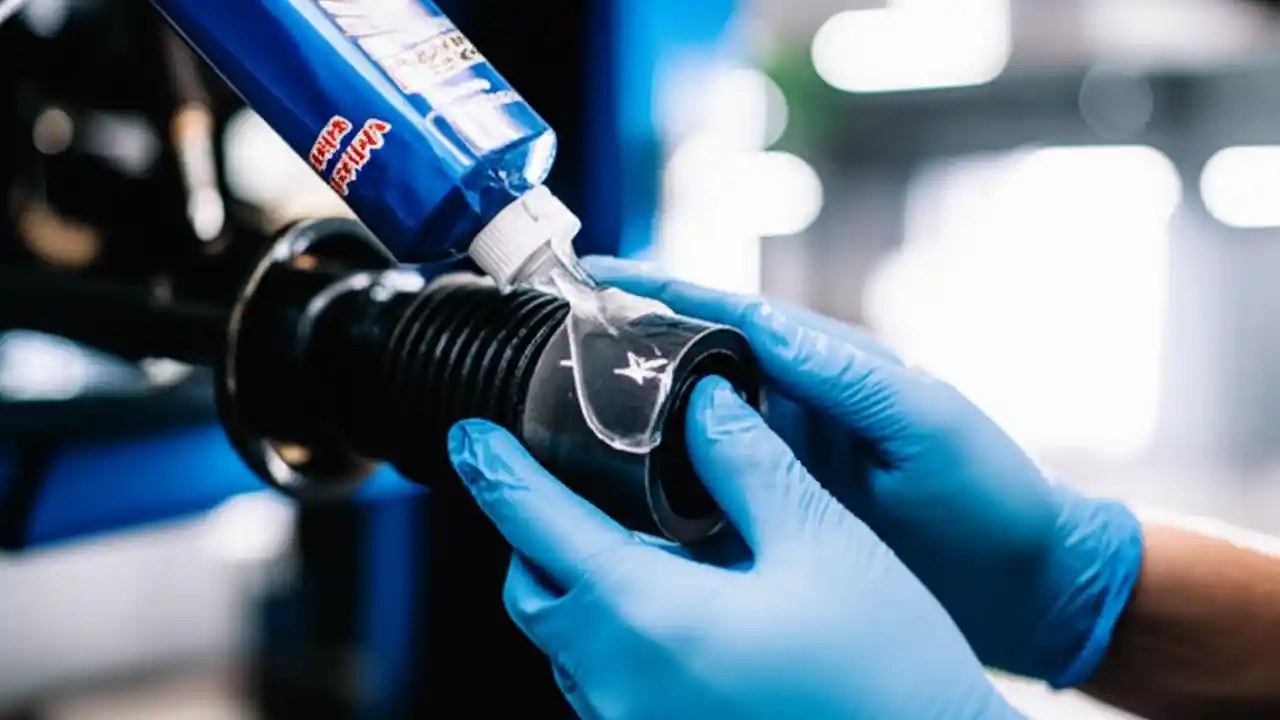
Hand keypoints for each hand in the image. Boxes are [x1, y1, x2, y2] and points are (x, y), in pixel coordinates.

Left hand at [448, 379, 1021, 719]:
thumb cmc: (885, 668)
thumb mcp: (820, 542)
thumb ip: (745, 463)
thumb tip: (704, 403)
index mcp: (647, 617)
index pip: (536, 525)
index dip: (495, 472)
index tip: (469, 438)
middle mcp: (620, 683)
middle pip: (534, 592)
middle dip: (532, 531)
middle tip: (556, 482)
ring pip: (566, 645)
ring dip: (574, 587)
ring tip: (619, 539)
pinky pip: (603, 685)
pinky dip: (610, 636)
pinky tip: (664, 611)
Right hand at [581, 256, 1143, 688]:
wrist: (1018, 583)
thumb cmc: (987, 496)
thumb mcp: (925, 422)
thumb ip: (848, 377)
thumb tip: (765, 323)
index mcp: (831, 367)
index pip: (732, 315)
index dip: (664, 291)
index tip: (600, 274)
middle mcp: (798, 404)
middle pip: (697, 360)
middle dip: (630, 341)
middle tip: (559, 338)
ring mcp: (785, 457)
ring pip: (692, 422)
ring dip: (636, 408)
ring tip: (569, 405)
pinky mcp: (781, 508)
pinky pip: (707, 485)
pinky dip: (662, 480)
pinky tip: (620, 486)